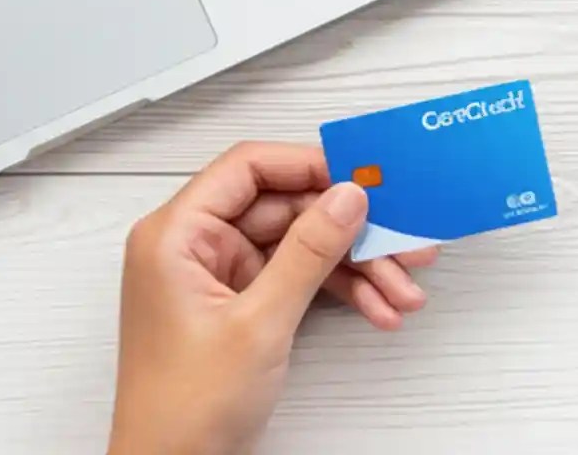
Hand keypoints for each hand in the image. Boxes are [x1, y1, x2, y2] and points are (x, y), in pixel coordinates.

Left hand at [108, 142, 438, 454]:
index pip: (249, 168)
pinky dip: (340, 292)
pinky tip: (377, 307)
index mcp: (177, 235)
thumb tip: (346, 197)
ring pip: (301, 247)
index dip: (310, 167)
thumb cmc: (182, 410)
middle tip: (400, 241)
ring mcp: (221, 276)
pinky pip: (299, 279)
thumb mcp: (259, 323)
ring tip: (400, 289)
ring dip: (356, 267)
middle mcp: (196, 247)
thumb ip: (308, 252)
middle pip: (287, 209)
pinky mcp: (242, 303)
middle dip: (349, 232)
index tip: (362, 178)